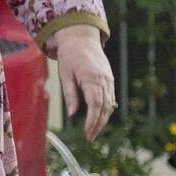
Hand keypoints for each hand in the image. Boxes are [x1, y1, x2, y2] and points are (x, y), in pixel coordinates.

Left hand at [52, 25, 114, 141]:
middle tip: (90, 138)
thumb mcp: (65, 75)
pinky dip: (106, 109)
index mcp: (92, 78)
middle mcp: (104, 80)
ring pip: (109, 104)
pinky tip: (100, 118)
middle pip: (104, 107)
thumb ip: (70, 95)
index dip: (92, 121)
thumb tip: (73, 114)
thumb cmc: (69, 56)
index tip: (87, 133)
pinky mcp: (110, 79)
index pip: (95, 105)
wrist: (81, 38)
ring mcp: (109, 79)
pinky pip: (110, 97)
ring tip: (93, 131)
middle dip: (98, 124)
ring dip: (103, 119)